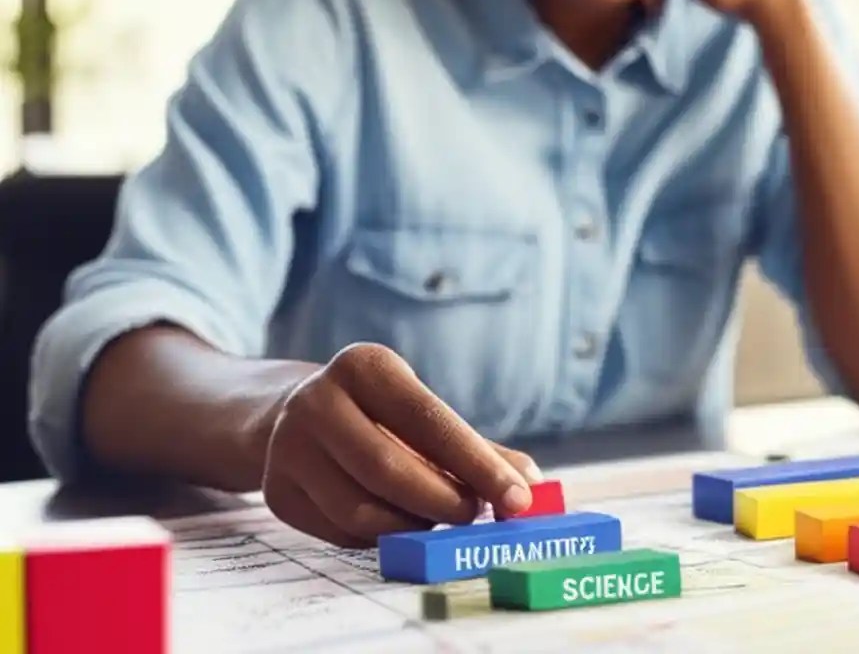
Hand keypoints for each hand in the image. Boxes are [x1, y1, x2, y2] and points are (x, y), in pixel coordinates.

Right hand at [260, 343, 540, 547]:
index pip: (429, 420)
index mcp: (364, 366)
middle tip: (477, 516)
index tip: (519, 499)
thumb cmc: (381, 418)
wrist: (295, 417)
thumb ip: (480, 451)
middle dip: (446, 502)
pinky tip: (398, 521)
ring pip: (364, 511)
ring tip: (437, 517)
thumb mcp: (425, 415)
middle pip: (391, 469)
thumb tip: (535, 488)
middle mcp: (317, 400)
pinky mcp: (277, 494)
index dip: (478, 464)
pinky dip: (383, 538)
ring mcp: (288, 448)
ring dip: (414, 525)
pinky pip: (343, 534)